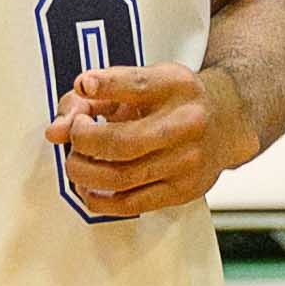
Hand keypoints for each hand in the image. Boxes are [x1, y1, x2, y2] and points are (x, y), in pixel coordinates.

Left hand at [49, 59, 239, 221]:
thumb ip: (97, 96)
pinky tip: (89, 186)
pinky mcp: (183, 191)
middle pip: (120, 142)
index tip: (84, 86)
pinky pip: (130, 204)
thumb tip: (57, 130)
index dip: (104, 85)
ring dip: (84, 172)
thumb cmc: (174, 101)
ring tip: (77, 161)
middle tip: (74, 135)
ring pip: (120, 178)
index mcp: (176, 86)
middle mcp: (187, 124)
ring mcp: (187, 162)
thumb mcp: (144, 81)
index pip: (136, 84)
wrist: (227, 123)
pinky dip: (99, 199)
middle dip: (82, 140)